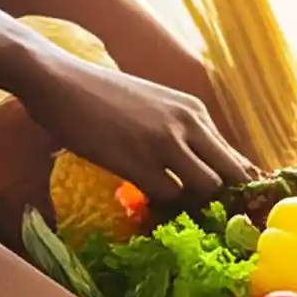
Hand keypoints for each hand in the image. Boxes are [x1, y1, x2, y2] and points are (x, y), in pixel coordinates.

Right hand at [23, 55, 256, 204]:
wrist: (60, 82)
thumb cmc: (103, 95)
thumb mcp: (157, 106)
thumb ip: (183, 132)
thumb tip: (204, 167)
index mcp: (195, 111)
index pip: (235, 157)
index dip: (236, 186)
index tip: (227, 205)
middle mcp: (188, 124)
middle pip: (231, 175)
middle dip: (224, 199)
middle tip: (204, 214)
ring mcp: (165, 143)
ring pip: (207, 188)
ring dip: (193, 203)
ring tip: (173, 206)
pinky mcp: (138, 161)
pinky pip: (169, 196)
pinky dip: (163, 206)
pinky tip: (149, 203)